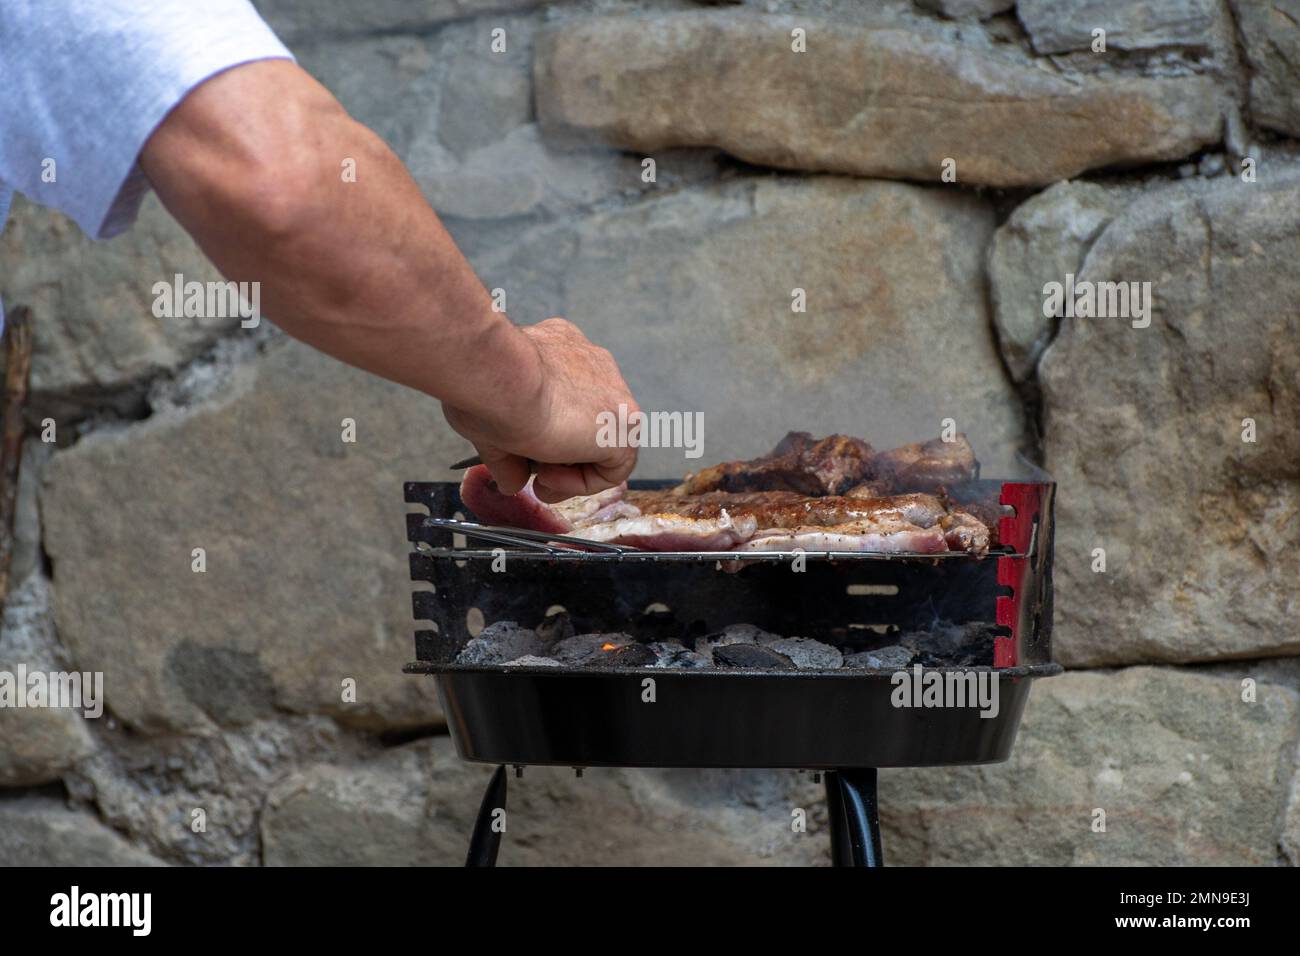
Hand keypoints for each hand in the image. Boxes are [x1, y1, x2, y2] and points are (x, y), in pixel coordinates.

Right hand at [442, 317, 639, 501]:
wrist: (497, 376)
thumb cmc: (483, 386)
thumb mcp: (491, 423)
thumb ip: (509, 454)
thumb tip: (511, 483)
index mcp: (561, 350)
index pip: (568, 398)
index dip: (549, 436)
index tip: (525, 456)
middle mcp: (591, 362)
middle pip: (589, 422)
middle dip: (563, 457)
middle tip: (536, 474)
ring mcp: (614, 389)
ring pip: (605, 444)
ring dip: (573, 472)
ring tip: (542, 480)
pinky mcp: (626, 419)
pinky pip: (615, 466)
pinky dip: (584, 483)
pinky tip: (551, 478)